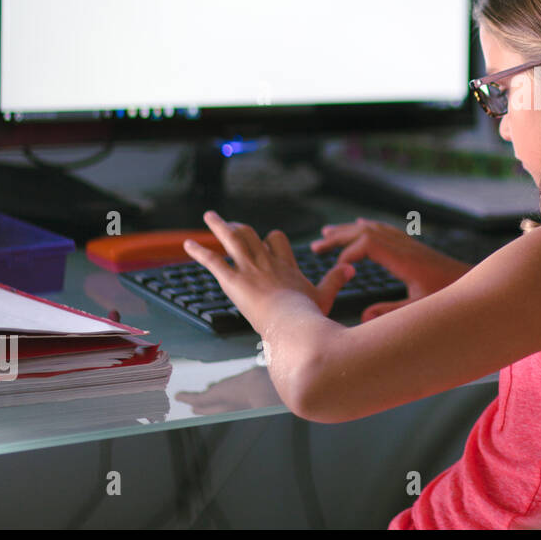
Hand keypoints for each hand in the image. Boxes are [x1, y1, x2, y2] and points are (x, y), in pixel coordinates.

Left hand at [183, 210, 353, 323]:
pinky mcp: (233, 279)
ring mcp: (249, 269)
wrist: (292, 322)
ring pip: (232, 238)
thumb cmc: (308, 315)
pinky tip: (188, 244)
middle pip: (251, 234)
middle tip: (231, 226)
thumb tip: (352, 267)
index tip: (265, 243)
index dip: (270, 240)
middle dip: (240, 228)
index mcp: (286, 265)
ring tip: (211, 217)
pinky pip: (213, 260)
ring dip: (219, 226)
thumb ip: (336, 279)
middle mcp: (266, 261)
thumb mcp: (325, 296)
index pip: (276, 240)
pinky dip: (199, 251)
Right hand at [309, 218, 472, 320]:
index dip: (348, 252)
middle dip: (339, 238)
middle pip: (366, 231)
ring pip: (373, 228)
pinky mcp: (412, 246)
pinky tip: (358, 224)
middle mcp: (405, 246)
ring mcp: (409, 244)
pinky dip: (365, 227)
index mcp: (405, 260)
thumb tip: (363, 318)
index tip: (335, 267)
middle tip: (315, 247)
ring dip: (348, 230)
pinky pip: (383, 230)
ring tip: (326, 233)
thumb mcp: (421, 309)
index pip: (368, 243)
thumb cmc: (450, 297)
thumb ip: (392, 314)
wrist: (476, 284)